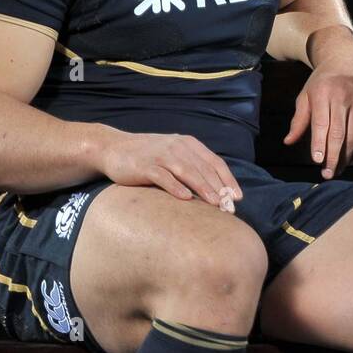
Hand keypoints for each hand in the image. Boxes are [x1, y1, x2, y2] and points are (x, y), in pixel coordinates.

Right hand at [99, 133, 242, 209]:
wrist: (114, 148)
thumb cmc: (149, 156)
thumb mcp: (174, 155)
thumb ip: (193, 167)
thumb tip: (216, 190)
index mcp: (189, 144)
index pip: (215, 162)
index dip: (228, 180)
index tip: (238, 197)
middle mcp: (178, 147)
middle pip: (204, 169)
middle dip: (220, 189)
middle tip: (230, 207)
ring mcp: (161, 156)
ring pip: (188, 172)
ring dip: (204, 188)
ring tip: (216, 203)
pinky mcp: (145, 166)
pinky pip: (164, 177)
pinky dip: (176, 187)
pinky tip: (186, 198)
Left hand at [284, 49, 352, 177]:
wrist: (347, 61)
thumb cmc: (322, 82)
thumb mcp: (306, 95)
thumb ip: (299, 119)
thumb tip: (289, 141)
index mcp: (323, 93)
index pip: (322, 123)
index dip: (320, 143)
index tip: (317, 160)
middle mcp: (344, 97)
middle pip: (339, 133)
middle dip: (333, 156)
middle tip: (327, 173)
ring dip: (347, 157)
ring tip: (338, 169)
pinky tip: (352, 158)